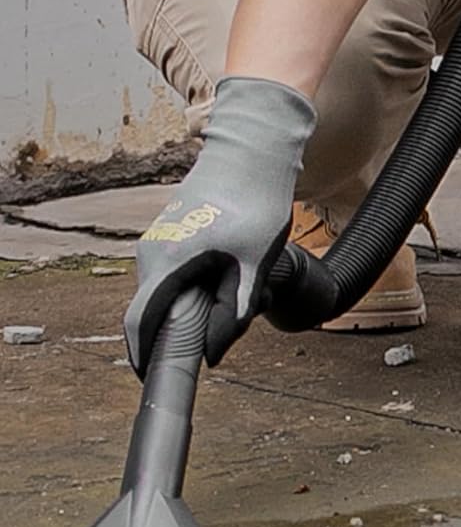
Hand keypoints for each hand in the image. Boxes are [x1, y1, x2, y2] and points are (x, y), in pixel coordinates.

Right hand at [125, 76, 316, 374]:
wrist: (253, 150)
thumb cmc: (254, 202)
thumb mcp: (253, 264)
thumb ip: (234, 309)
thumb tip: (214, 351)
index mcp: (165, 262)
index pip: (140, 322)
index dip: (143, 355)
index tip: (154, 376)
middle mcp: (151, 252)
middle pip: (154, 309)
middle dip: (181, 329)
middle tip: (220, 330)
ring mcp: (158, 240)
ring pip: (167, 290)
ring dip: (192, 304)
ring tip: (237, 288)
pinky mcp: (171, 233)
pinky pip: (174, 272)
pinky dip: (195, 285)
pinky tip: (233, 271)